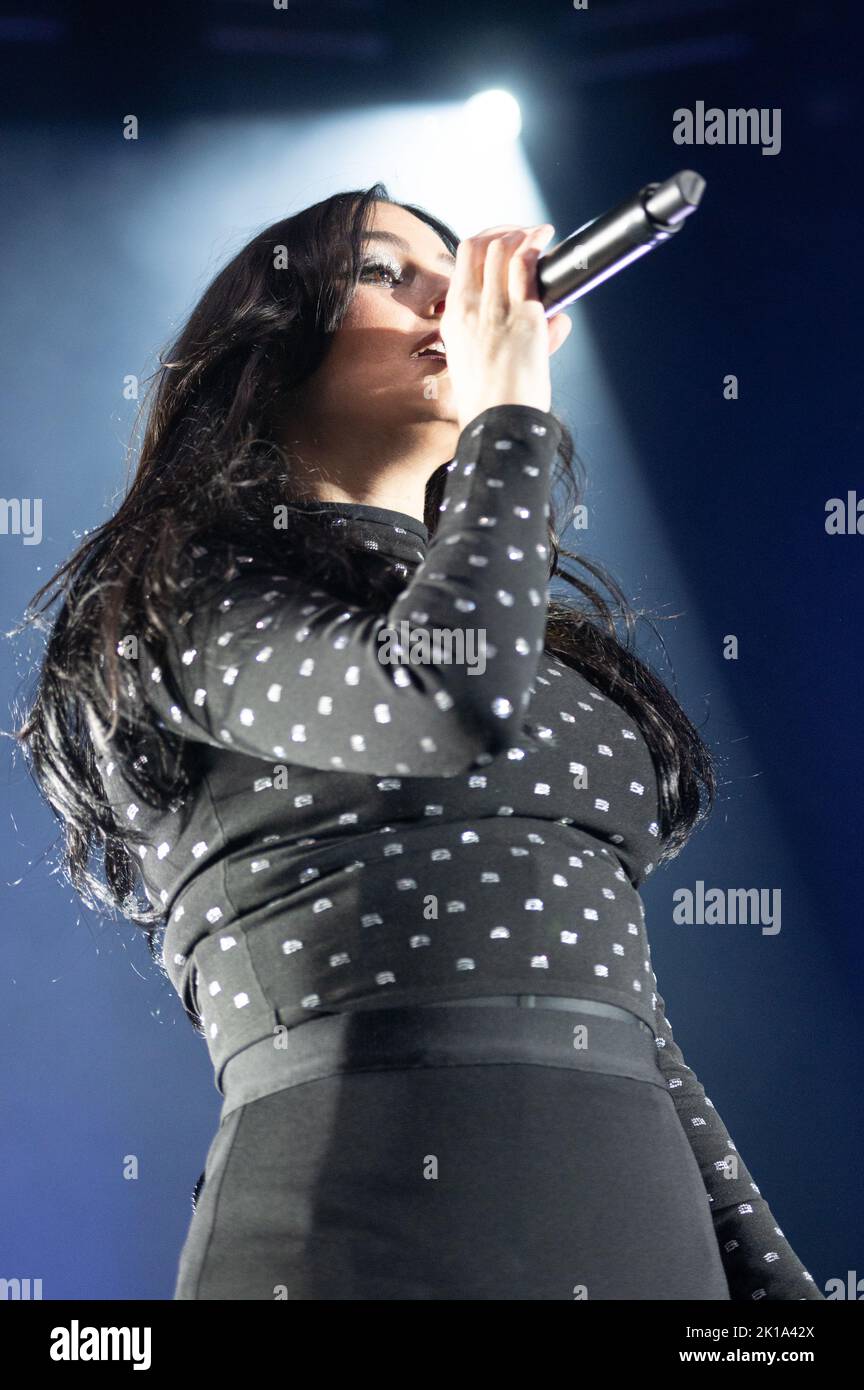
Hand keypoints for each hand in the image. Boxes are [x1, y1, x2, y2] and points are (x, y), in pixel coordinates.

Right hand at [439, 223, 571, 433]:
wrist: (497, 422)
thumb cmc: (491, 402)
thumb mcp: (483, 363)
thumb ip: (512, 336)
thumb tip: (557, 319)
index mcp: (454, 319)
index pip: (462, 262)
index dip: (485, 242)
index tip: (503, 242)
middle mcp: (469, 308)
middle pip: (479, 246)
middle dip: (503, 231)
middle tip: (523, 234)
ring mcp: (495, 309)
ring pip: (502, 249)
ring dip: (523, 233)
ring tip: (540, 233)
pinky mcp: (523, 316)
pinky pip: (525, 265)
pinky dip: (536, 244)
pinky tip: (546, 237)